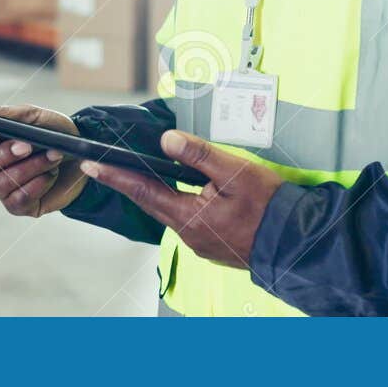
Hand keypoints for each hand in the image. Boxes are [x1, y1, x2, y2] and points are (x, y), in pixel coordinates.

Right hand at [0, 105, 88, 216]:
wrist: (83, 154)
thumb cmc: (54, 132)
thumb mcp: (34, 116)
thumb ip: (7, 114)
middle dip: (3, 155)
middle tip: (28, 146)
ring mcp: (2, 189)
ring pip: (0, 183)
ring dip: (30, 168)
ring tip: (55, 155)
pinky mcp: (19, 206)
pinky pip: (18, 199)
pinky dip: (37, 185)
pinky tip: (52, 175)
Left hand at [81, 130, 284, 268]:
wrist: (295, 243)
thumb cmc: (270, 208)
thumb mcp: (236, 172)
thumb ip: (200, 156)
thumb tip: (168, 142)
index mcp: (189, 217)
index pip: (142, 190)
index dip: (115, 176)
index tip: (91, 166)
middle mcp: (189, 234)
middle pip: (153, 202)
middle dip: (130, 182)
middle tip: (107, 167)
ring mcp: (201, 242)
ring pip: (172, 211)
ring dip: (159, 192)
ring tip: (147, 174)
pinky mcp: (214, 245)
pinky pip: (190, 220)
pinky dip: (182, 203)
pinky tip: (188, 193)